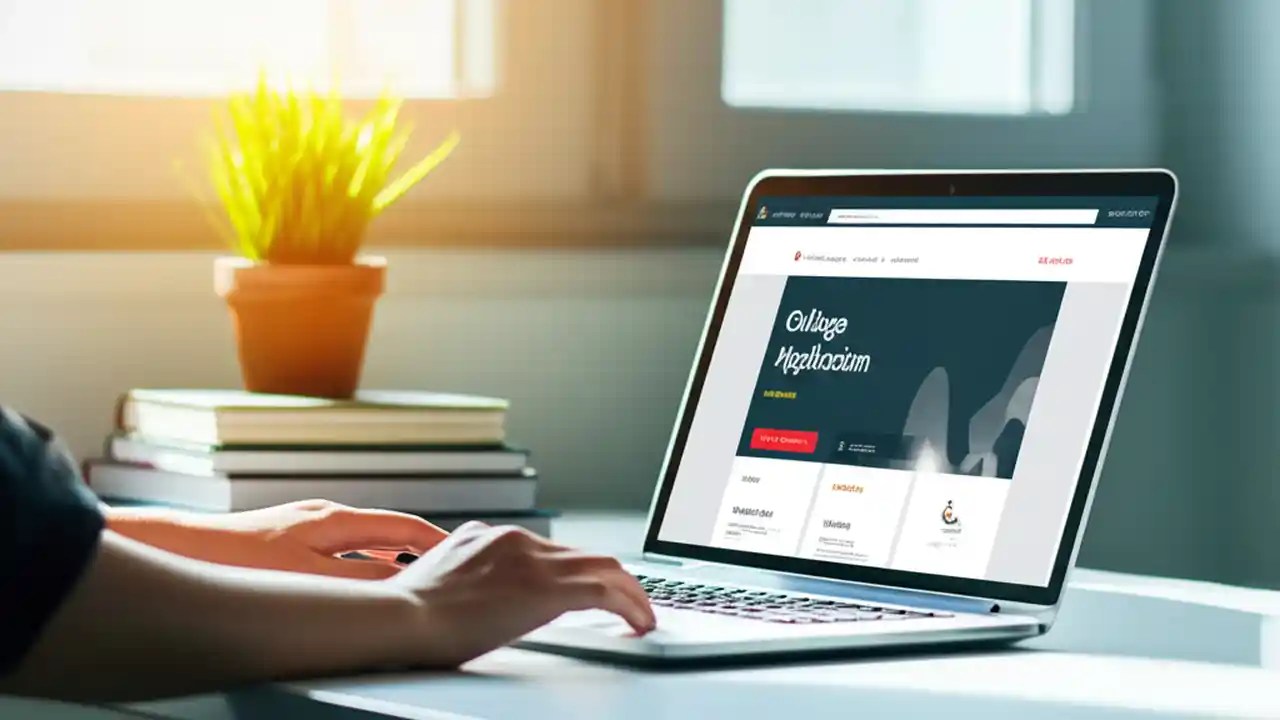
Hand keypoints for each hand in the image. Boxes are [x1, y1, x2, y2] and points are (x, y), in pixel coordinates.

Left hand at [107, 499, 447, 578]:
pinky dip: (360, 564)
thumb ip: (362, 578)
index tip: (464, 555)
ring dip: (388, 559)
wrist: (185, 549)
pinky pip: (341, 551)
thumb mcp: (312, 577)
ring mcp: (306, 526)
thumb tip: (404, 580)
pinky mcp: (287, 539)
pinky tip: (355, 584)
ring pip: (363, 544)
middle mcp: (326, 517)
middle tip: (446, 571)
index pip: (404, 527)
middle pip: (387, 533)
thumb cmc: (241, 561)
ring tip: (408, 581)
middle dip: (418, 551)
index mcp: (338, 520)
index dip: (437, 542)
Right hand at [388, 522, 655, 666]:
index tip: (593, 588)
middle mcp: (517, 540)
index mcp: (492, 537)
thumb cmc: (409, 611)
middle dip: (615, 578)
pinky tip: (639, 622)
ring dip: (631, 592)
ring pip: (604, 567)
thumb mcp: (441, 579)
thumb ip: (469, 577)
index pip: (554, 551)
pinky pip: (604, 593)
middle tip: (632, 601)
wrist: (401, 616)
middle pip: (585, 555)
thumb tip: (478, 595)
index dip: (580, 571)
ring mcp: (533, 561)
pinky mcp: (545, 589)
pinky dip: (629, 605)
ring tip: (644, 614)